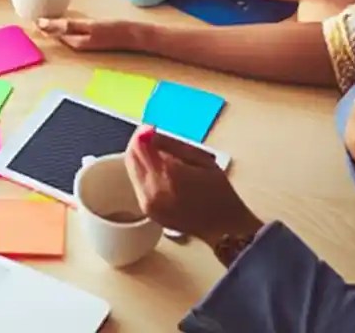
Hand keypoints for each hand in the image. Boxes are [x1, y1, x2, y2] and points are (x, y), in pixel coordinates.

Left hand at [35, 17, 141, 51]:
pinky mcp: (90, 37)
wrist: (136, 36)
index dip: (40, 23)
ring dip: (53, 24)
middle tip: (33, 10)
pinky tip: (63, 18)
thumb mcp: (90, 26)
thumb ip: (67, 26)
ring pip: (62, 32)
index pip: (50, 32)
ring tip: (44, 13)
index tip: (30, 13)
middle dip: (44, 24)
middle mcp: (76, 44)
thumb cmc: (115, 30)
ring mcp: (83, 41)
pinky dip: (63, 24)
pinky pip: (70, 31)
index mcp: (73, 42)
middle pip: (54, 33)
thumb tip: (43, 24)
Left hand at [124, 126, 263, 244]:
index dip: (143, 133)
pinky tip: (162, 174)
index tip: (151, 128)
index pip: (140, 146)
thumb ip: (172, 144)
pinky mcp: (148, 211)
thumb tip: (150, 133)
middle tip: (153, 138)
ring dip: (141, 159)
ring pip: (132, 171)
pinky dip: (145, 174)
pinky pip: (138, 185)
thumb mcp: (201, 158)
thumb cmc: (219, 192)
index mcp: (168, 175)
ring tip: (161, 156)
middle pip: (131, 158)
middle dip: (139, 145)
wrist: (223, 226)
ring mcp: (148, 203)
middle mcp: (153, 190)